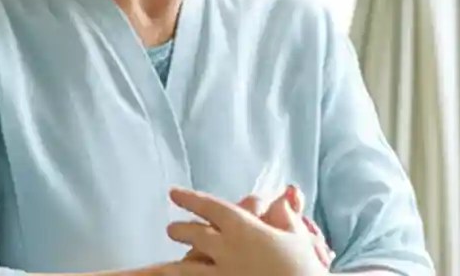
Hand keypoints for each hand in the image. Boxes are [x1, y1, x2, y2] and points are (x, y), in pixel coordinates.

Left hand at [168, 187, 327, 275]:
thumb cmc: (303, 269)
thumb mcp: (298, 238)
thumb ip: (286, 216)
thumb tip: (285, 198)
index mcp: (243, 228)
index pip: (210, 207)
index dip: (190, 198)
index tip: (173, 193)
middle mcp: (226, 249)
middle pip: (194, 235)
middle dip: (180, 230)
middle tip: (170, 229)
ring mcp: (221, 274)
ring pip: (185, 269)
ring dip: (169, 266)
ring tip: (156, 266)